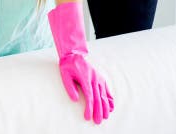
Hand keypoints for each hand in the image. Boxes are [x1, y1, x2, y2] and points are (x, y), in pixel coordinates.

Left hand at [48, 2, 113, 123]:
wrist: (74, 55)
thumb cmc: (68, 66)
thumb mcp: (64, 75)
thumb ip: (70, 87)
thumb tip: (75, 100)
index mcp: (85, 79)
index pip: (89, 96)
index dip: (89, 108)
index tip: (87, 117)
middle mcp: (94, 79)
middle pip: (98, 98)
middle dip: (98, 111)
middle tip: (97, 121)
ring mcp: (99, 79)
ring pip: (104, 95)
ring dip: (105, 107)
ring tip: (106, 117)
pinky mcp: (100, 78)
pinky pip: (107, 90)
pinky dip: (110, 99)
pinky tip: (111, 107)